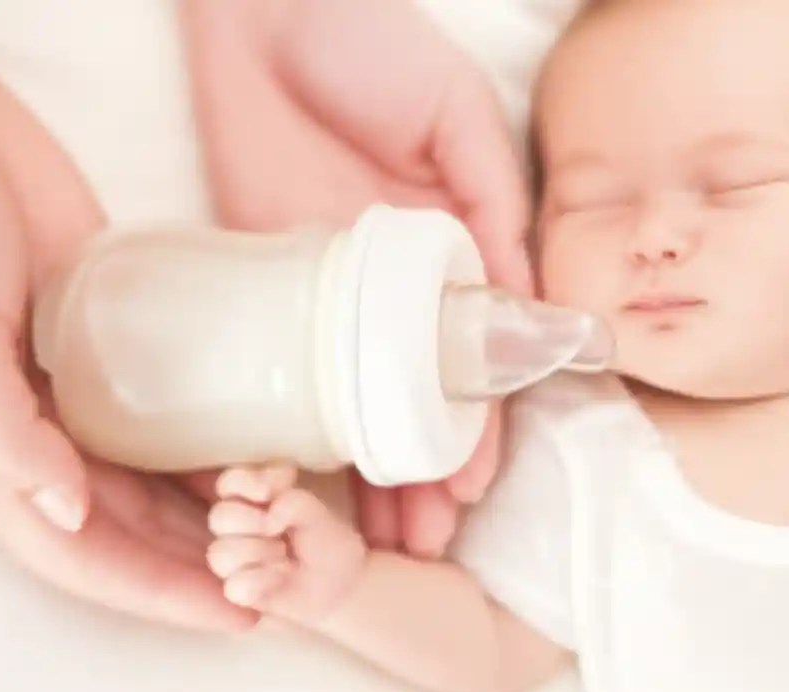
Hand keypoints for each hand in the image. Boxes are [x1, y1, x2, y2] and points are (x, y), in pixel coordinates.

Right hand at [0, 0, 252, 631]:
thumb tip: (69, 513)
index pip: (83, 552)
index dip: (155, 591)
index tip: (230, 612)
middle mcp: (43, 432)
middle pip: (135, 525)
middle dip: (202, 563)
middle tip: (282, 581)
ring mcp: (83, 387)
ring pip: (159, 473)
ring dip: (216, 508)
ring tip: (287, 526)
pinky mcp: (115, 338)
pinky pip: (173, 406)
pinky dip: (212, 435)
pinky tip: (265, 447)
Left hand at [183, 0, 532, 557]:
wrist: (264, 11)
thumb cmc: (371, 47)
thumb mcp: (454, 120)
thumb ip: (494, 205)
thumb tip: (525, 302)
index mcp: (445, 252)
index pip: (467, 361)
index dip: (475, 427)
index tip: (474, 484)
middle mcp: (386, 287)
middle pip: (408, 400)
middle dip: (419, 472)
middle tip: (422, 542)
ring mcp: (322, 290)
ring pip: (349, 402)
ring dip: (364, 472)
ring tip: (376, 540)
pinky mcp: (262, 278)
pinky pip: (285, 366)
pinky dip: (299, 425)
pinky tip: (305, 479)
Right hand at [207, 465, 367, 624]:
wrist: (343, 582)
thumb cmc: (326, 542)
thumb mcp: (317, 513)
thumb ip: (293, 502)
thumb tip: (270, 515)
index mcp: (254, 500)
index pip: (229, 483)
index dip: (242, 483)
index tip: (267, 492)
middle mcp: (239, 527)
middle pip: (219, 516)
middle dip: (250, 521)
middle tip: (278, 530)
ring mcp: (236, 560)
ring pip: (220, 553)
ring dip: (257, 552)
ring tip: (284, 557)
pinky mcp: (241, 591)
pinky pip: (234, 586)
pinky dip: (261, 581)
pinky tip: (280, 578)